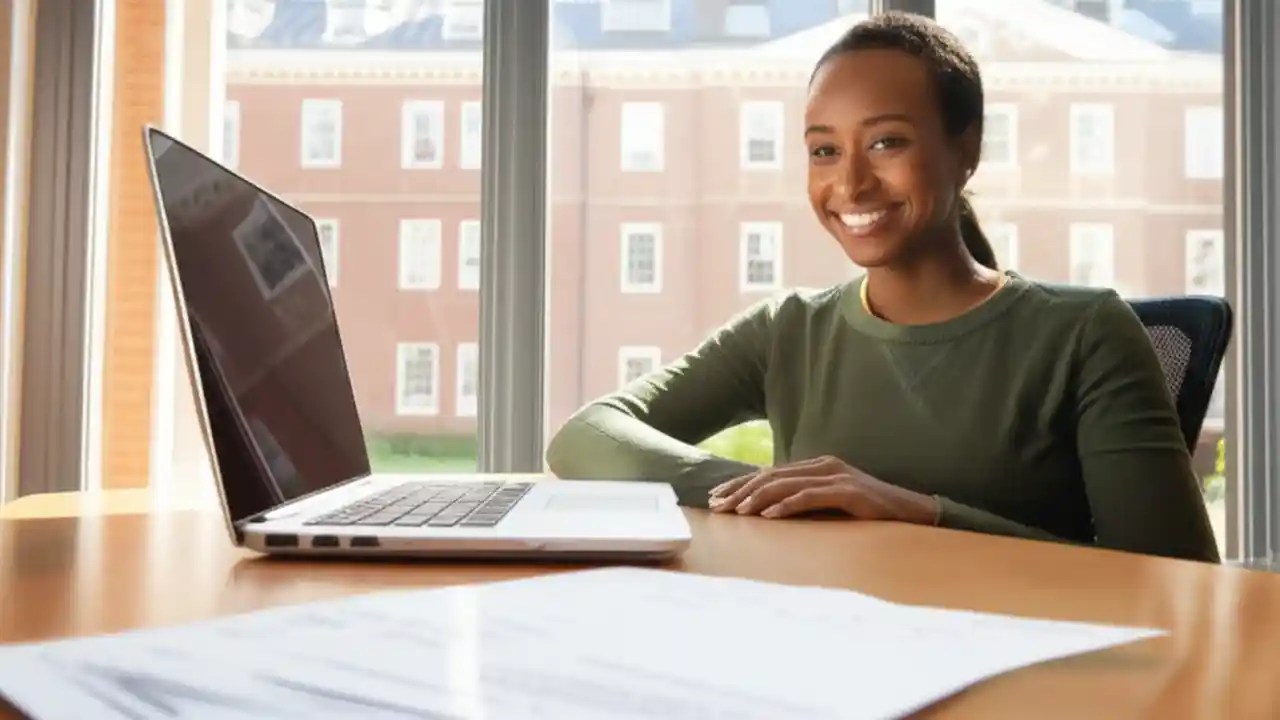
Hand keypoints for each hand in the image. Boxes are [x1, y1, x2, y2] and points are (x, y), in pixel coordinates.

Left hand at [707, 455, 940, 524]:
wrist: (911, 512)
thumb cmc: (869, 512)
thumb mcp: (831, 503)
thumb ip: (805, 499)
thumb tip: (769, 511)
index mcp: (816, 466)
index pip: (769, 473)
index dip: (741, 484)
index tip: (717, 497)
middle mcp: (823, 465)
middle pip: (771, 476)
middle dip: (741, 491)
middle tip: (718, 506)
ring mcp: (836, 476)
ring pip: (786, 484)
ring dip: (757, 499)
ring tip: (737, 511)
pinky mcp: (848, 490)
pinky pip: (809, 497)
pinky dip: (786, 506)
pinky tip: (768, 516)